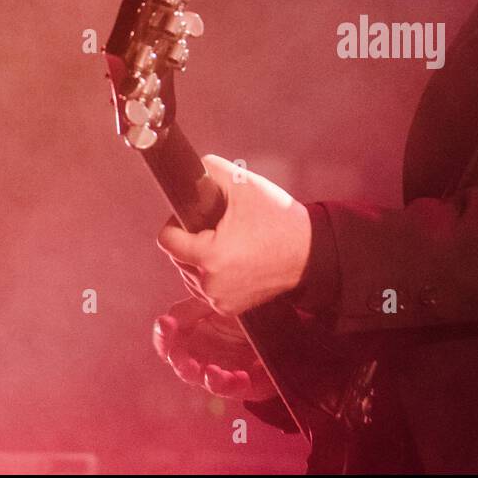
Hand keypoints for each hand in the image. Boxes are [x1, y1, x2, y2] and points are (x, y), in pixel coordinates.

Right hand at [152, 296, 277, 401]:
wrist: (276, 330)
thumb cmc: (241, 317)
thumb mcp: (216, 304)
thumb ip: (193, 308)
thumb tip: (169, 317)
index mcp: (192, 338)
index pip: (168, 341)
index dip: (163, 335)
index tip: (166, 324)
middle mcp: (202, 358)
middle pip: (182, 365)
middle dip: (180, 362)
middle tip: (181, 358)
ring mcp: (222, 373)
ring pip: (207, 381)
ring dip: (208, 378)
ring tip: (212, 371)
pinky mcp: (243, 385)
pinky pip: (235, 388)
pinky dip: (235, 384)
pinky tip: (240, 376)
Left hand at [156, 154, 310, 316]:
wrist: (310, 253)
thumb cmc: (280, 222)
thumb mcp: (244, 185)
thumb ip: (211, 170)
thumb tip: (190, 168)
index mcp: (210, 256)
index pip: (167, 240)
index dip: (177, 222)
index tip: (196, 216)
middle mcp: (211, 284)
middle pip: (178, 257)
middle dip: (192, 241)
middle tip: (220, 228)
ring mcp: (220, 300)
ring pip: (190, 275)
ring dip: (200, 260)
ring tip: (228, 245)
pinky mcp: (229, 308)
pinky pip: (206, 289)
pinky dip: (213, 276)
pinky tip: (232, 261)